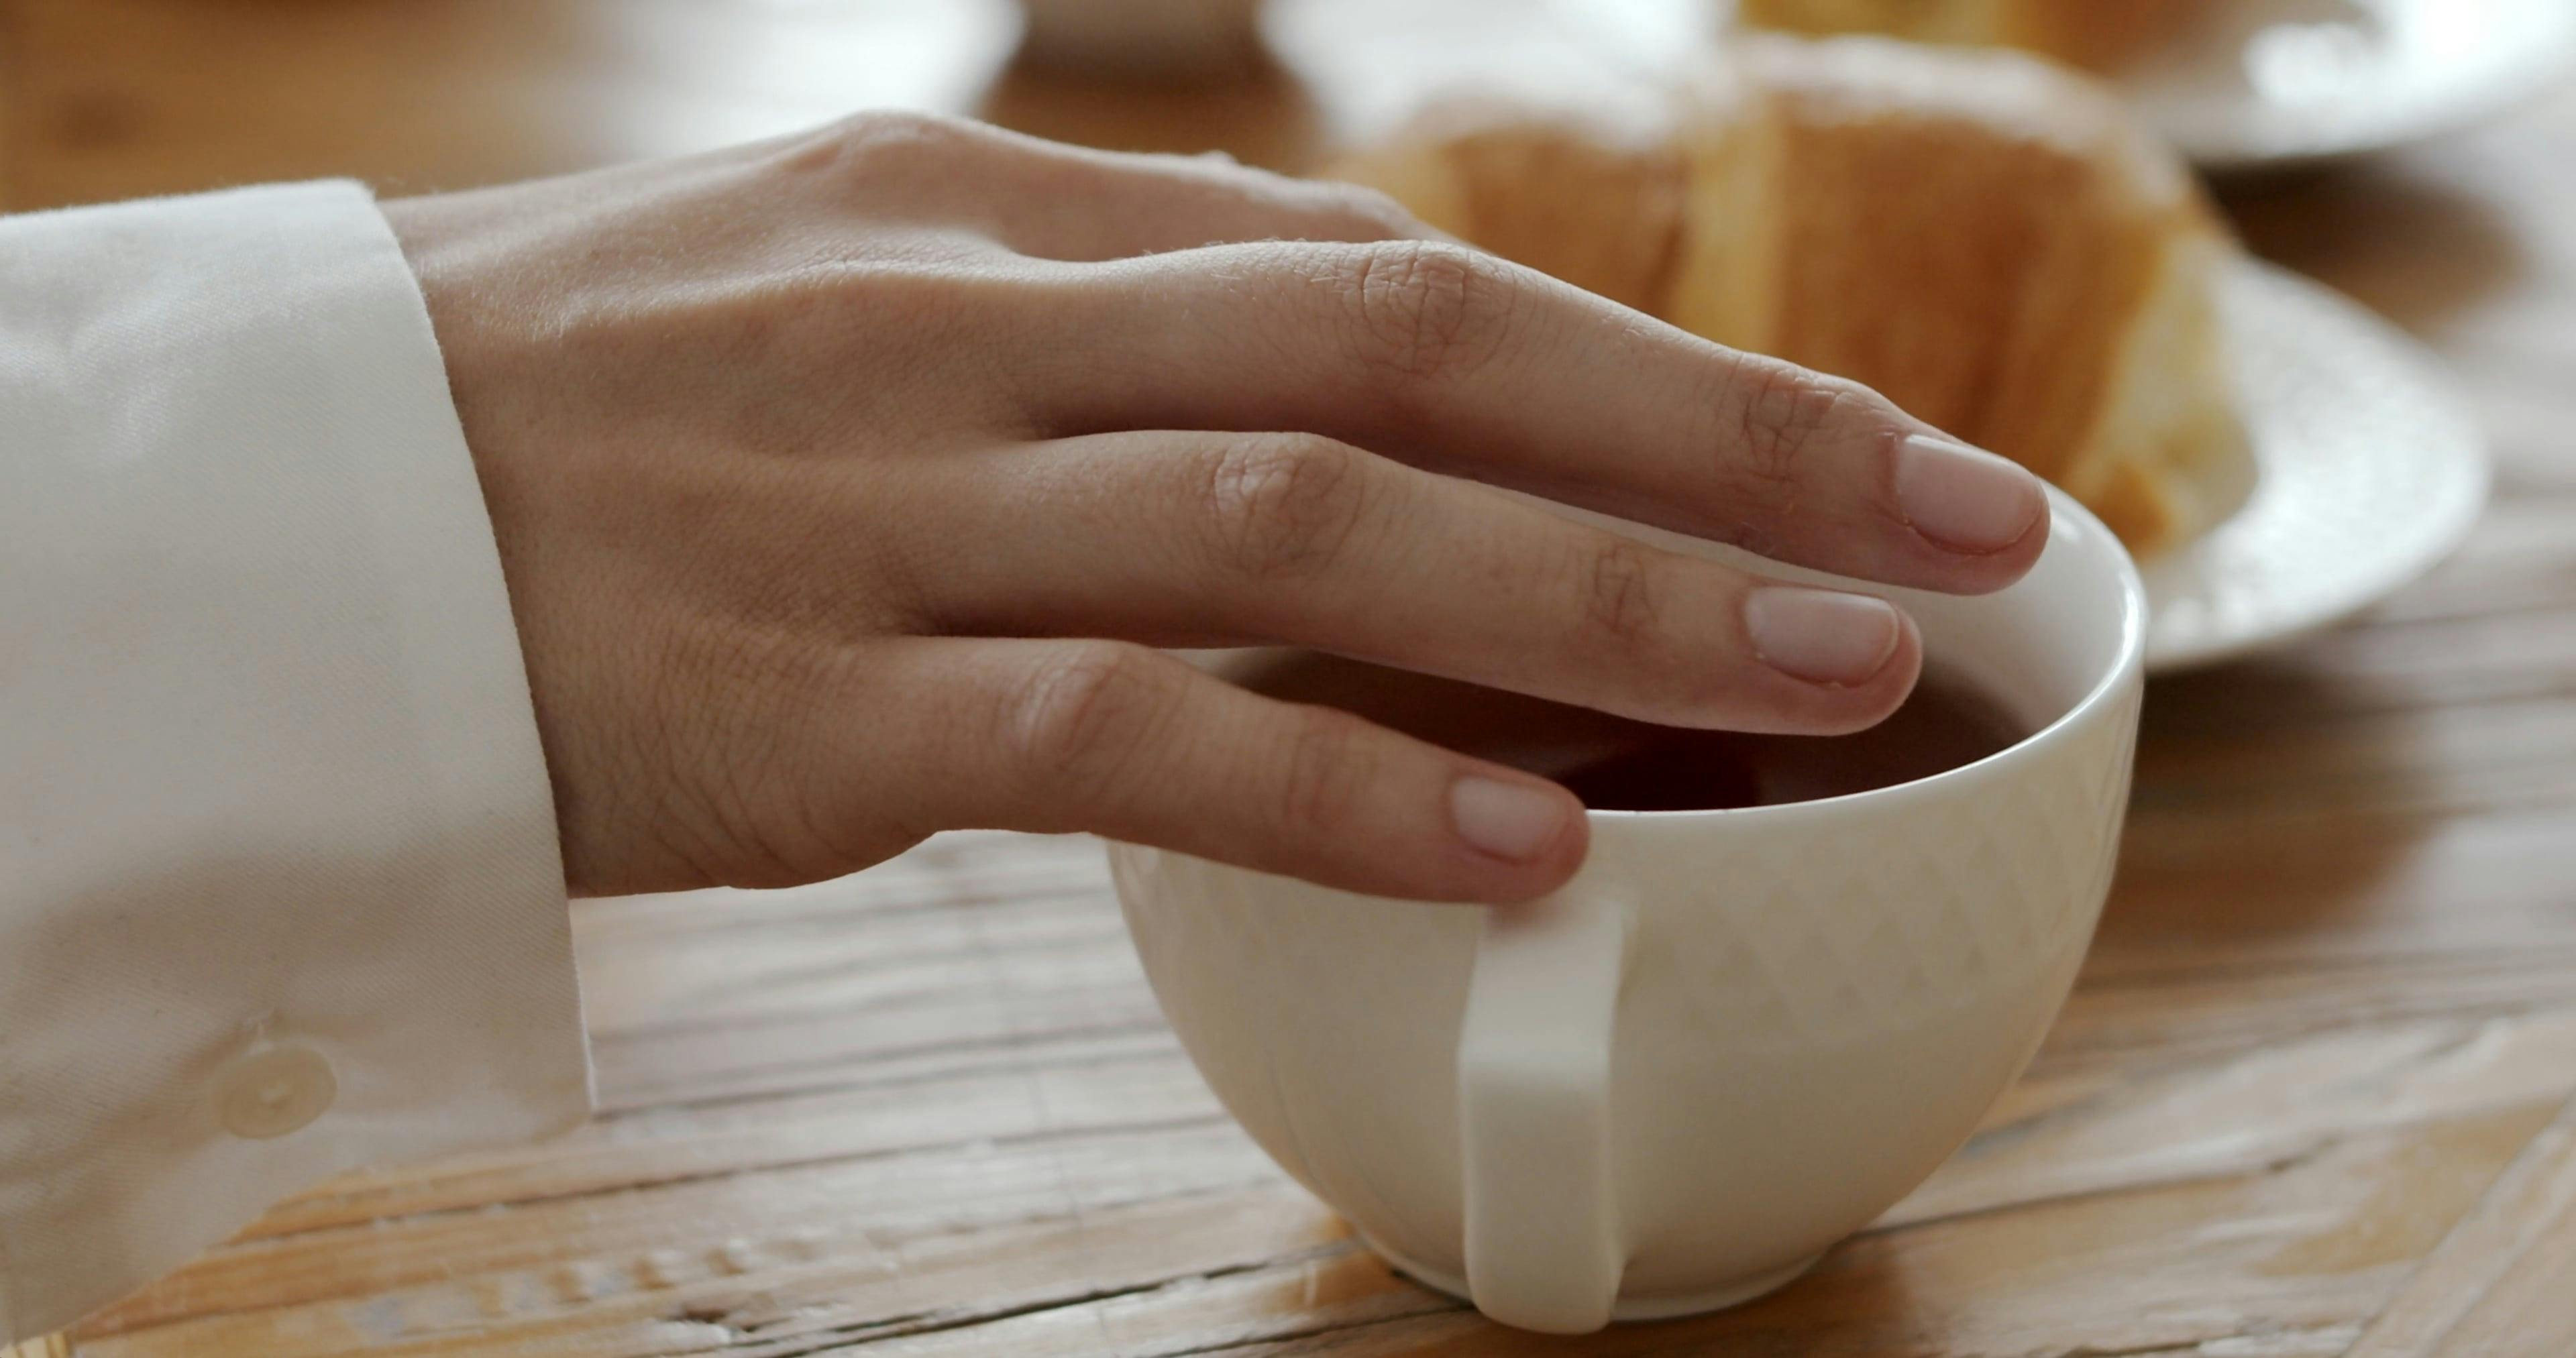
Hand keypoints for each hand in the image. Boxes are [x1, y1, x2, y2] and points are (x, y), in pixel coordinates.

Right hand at [385, 112, 2047, 903]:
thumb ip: (1107, 327)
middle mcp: (979, 328)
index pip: (1384, 268)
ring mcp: (899, 509)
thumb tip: (1352, 367)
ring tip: (1823, 684)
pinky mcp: (819, 704)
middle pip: (1410, 353)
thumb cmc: (610, 411)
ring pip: (1305, 526)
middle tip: (1951, 533)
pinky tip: (1514, 840)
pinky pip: (1119, 734)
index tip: (1847, 449)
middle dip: (1708, 444)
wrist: (307, 508)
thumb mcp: (864, 294)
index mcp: (999, 214)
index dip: (1644, 361)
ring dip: (1587, 604)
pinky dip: (1331, 776)